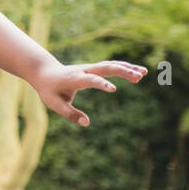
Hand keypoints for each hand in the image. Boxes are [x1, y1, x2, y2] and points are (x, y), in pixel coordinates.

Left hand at [31, 60, 147, 126]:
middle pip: (105, 68)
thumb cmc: (49, 89)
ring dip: (127, 68)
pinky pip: (111, 67)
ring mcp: (90, 68)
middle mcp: (84, 70)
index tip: (114, 90)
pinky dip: (125, 68)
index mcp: (74, 78)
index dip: (101, 84)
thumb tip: (87, 123)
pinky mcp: (94, 68)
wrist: (45, 71)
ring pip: (111, 65)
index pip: (90, 80)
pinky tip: (138, 73)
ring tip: (143, 74)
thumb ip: (70, 114)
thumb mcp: (54, 103)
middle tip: (138, 76)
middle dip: (122, 71)